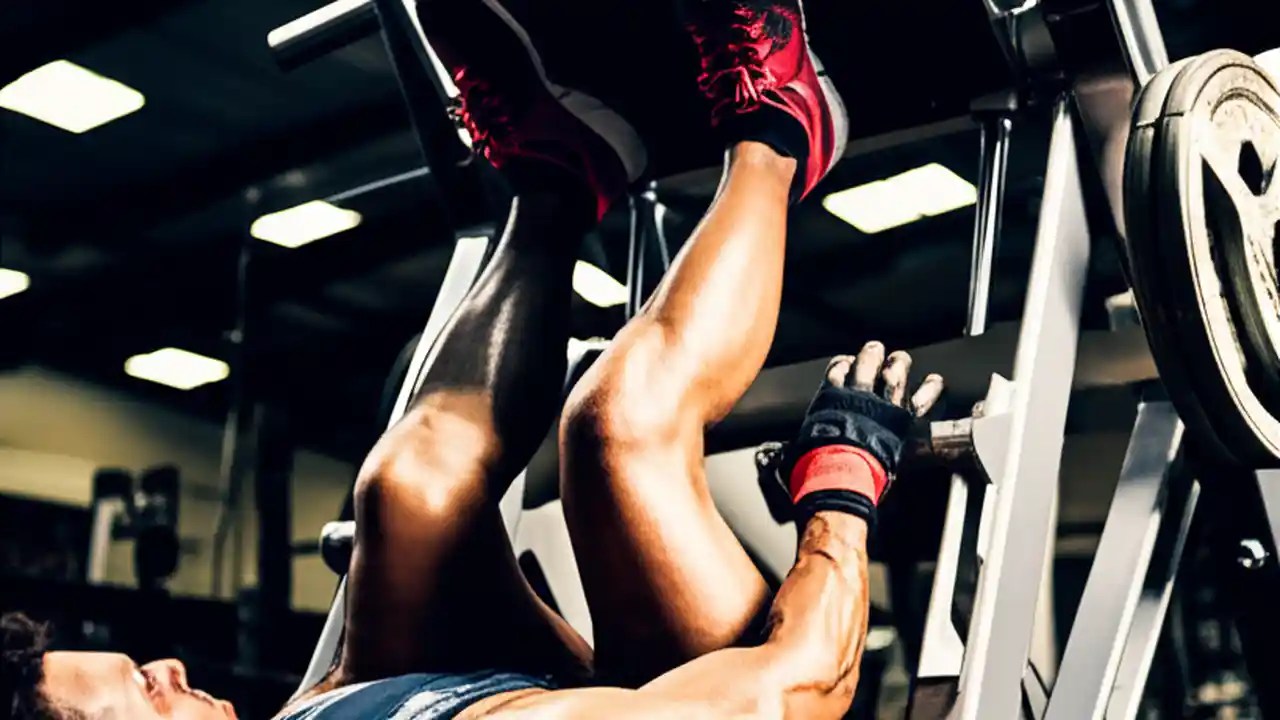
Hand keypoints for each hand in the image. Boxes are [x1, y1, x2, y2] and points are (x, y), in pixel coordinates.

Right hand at [785, 342, 943, 499]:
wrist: (840, 469)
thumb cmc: (816, 461)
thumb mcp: (800, 445)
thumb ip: (804, 442)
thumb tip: (789, 456)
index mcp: (830, 398)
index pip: (837, 369)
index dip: (842, 364)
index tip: (845, 364)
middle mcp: (858, 395)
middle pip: (867, 364)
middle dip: (871, 355)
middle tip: (875, 349)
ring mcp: (883, 404)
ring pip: (895, 373)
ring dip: (898, 364)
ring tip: (900, 359)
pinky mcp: (904, 419)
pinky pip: (923, 398)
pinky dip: (930, 389)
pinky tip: (935, 381)